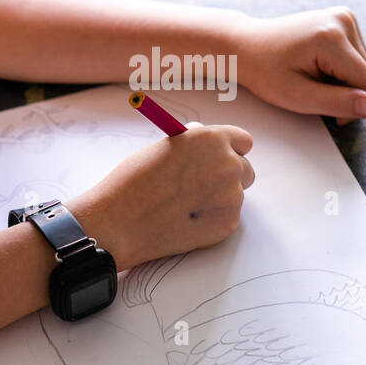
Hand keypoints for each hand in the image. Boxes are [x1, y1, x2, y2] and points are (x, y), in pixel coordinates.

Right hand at [68, 123, 253, 270]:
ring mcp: (232, 197)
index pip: (243, 141)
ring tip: (185, 206)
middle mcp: (228, 165)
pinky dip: (212, 219)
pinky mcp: (228, 224)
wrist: (120, 221)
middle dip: (229, 176)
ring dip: (219, 199)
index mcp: (212, 139)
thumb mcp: (164, 147)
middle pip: (245, 170)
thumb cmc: (134, 180)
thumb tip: (206, 140)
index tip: (221, 158)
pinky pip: (227, 218)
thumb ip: (193, 143)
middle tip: (203, 186)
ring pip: (236, 196)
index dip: (231, 150)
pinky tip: (185, 221)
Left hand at [230, 7, 365, 125]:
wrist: (247, 46)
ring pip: (363, 66)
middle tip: (311, 90)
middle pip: (365, 74)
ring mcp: (344, 16)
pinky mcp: (343, 19)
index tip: (327, 113)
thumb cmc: (266, 72)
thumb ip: (337, 103)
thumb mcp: (298, 96)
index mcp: (331, 37)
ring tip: (312, 76)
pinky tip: (318, 66)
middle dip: (345, 91)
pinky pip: (356, 56)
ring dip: (342, 80)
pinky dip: (341, 68)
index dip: (351, 105)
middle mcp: (342, 19)